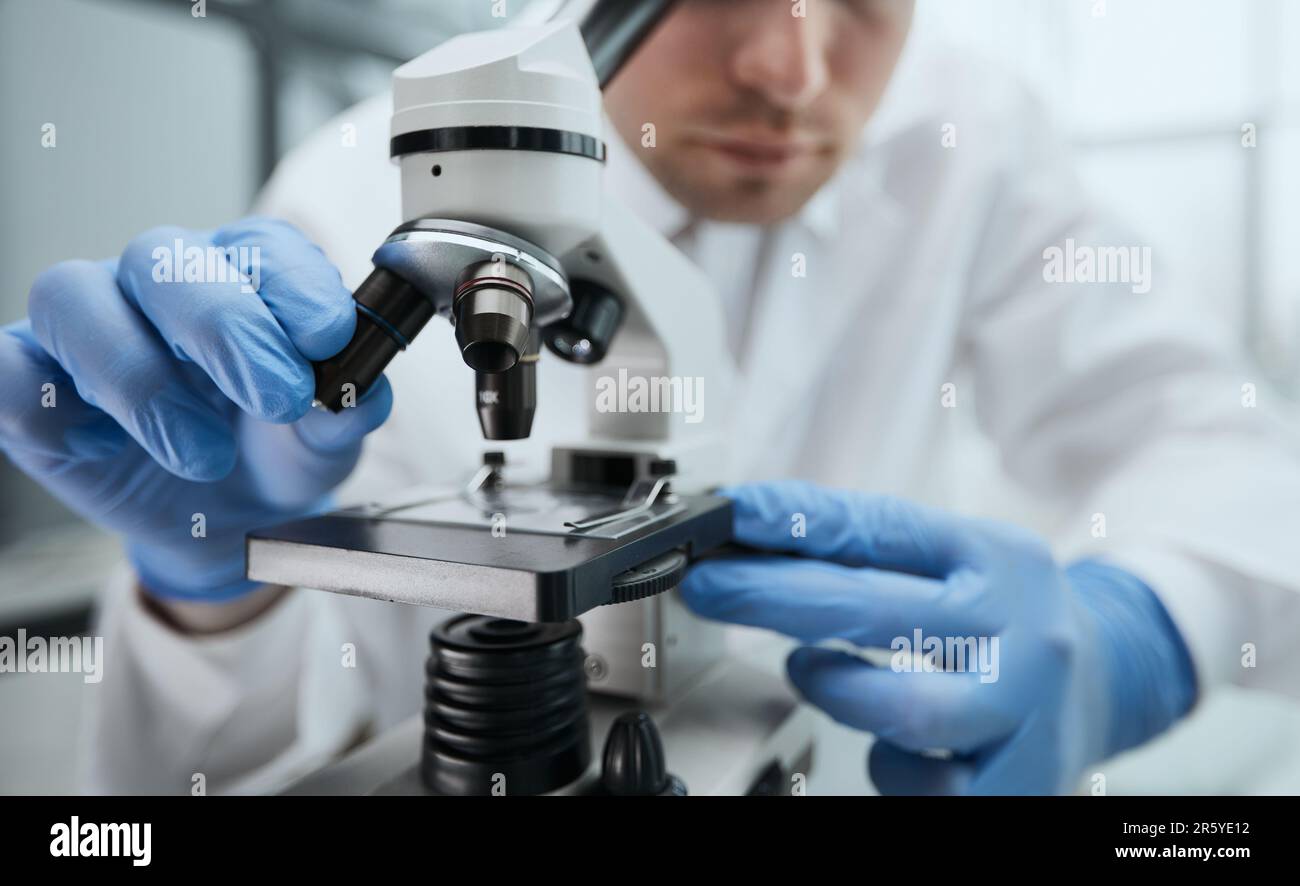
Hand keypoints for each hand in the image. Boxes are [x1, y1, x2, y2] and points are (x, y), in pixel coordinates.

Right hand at [0, 218, 391, 601]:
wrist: (227, 519)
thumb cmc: (275, 452)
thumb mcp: (325, 441)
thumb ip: (344, 413)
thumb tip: (359, 396)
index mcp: (243, 275)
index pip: (261, 245)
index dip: (294, 284)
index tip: (330, 336)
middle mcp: (160, 283)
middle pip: (164, 258)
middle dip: (225, 327)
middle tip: (277, 396)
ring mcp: (90, 326)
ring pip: (74, 298)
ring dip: (141, 377)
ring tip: (201, 451)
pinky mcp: (32, 382)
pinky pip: (5, 366)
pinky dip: (41, 404)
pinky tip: (98, 447)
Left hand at [681, 481, 1196, 793]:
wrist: (1110, 681)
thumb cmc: (1005, 617)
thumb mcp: (956, 558)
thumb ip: (867, 548)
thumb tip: (758, 534)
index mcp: (997, 561)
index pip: (885, 530)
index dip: (798, 521)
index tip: (732, 514)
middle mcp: (1020, 631)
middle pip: (882, 610)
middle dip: (777, 596)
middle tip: (713, 587)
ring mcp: (1024, 712)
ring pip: (908, 709)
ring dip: (837, 688)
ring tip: (811, 668)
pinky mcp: (1019, 783)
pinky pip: (930, 783)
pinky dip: (890, 763)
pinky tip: (892, 742)